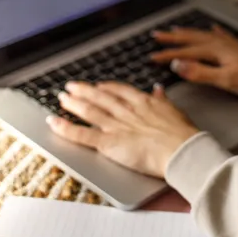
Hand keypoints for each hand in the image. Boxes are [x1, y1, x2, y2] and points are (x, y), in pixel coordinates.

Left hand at [48, 81, 199, 177]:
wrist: (181, 150)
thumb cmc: (183, 135)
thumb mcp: (175, 111)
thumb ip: (163, 100)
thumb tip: (159, 90)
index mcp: (143, 102)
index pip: (119, 91)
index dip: (106, 88)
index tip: (98, 86)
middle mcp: (126, 111)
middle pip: (100, 98)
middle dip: (84, 92)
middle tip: (71, 87)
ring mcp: (115, 126)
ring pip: (89, 111)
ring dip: (73, 104)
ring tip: (62, 98)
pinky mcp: (108, 143)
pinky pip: (82, 135)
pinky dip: (66, 128)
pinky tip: (53, 122)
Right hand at [150, 26, 237, 99]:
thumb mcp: (225, 80)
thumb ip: (200, 72)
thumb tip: (177, 65)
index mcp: (214, 50)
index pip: (185, 51)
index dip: (167, 55)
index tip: (151, 57)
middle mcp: (220, 43)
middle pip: (191, 38)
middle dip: (172, 38)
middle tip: (156, 35)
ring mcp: (230, 45)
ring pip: (203, 35)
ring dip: (188, 33)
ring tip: (175, 30)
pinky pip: (220, 36)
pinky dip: (213, 31)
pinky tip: (212, 28)